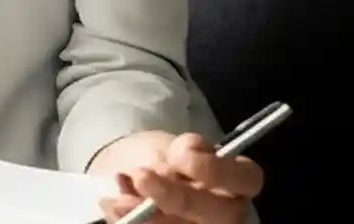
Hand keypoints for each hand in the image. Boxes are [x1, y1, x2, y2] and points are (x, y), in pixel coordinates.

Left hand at [92, 131, 262, 222]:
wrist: (138, 174)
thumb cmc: (165, 158)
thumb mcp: (173, 148)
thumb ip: (179, 155)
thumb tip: (161, 172)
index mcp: (238, 180)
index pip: (247, 177)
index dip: (214, 169)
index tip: (179, 156)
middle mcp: (229, 210)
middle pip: (220, 212)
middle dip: (178, 196)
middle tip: (142, 177)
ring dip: (148, 215)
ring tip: (118, 199)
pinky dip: (133, 220)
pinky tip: (116, 207)